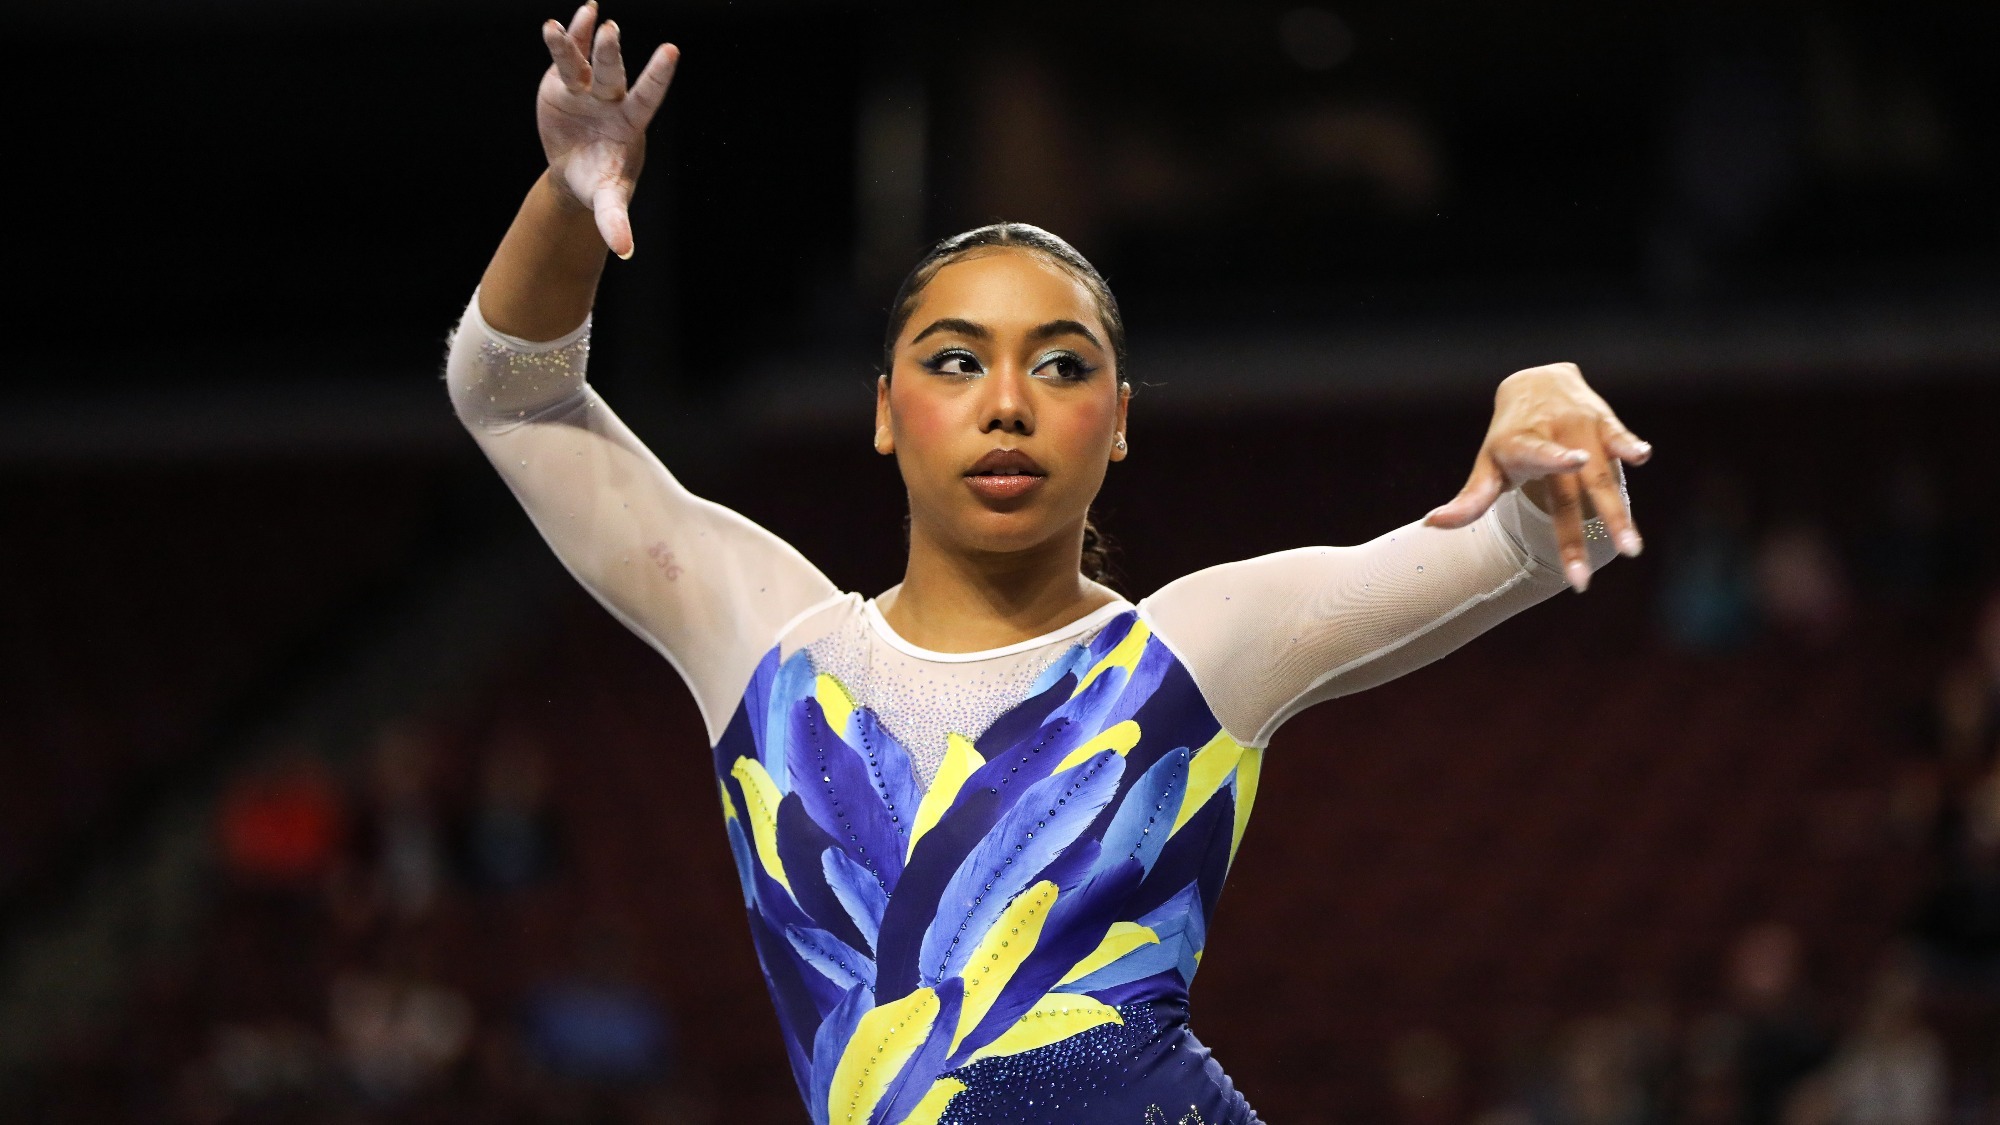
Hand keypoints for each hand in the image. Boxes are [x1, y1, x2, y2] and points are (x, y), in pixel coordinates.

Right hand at [537, 3, 678, 258]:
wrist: (575, 171)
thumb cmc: (600, 184)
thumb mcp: (608, 202)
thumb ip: (616, 222)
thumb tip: (625, 251)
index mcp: (630, 123)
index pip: (648, 96)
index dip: (658, 75)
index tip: (671, 51)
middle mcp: (612, 99)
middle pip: (613, 74)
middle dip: (611, 56)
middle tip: (612, 33)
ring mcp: (587, 88)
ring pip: (585, 59)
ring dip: (582, 40)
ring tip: (587, 16)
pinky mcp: (564, 82)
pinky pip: (566, 55)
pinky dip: (566, 37)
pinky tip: (562, 20)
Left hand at [1422, 362, 1651, 591]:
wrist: (1535, 382)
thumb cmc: (1509, 438)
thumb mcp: (1488, 465)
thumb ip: (1470, 499)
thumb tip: (1431, 524)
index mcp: (1520, 447)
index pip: (1537, 454)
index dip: (1554, 458)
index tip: (1572, 462)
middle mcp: (1553, 436)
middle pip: (1568, 491)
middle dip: (1576, 536)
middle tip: (1581, 580)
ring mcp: (1581, 429)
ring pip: (1602, 476)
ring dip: (1618, 514)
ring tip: (1631, 549)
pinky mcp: (1604, 422)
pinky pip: (1620, 436)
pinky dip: (1631, 446)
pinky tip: (1644, 455)